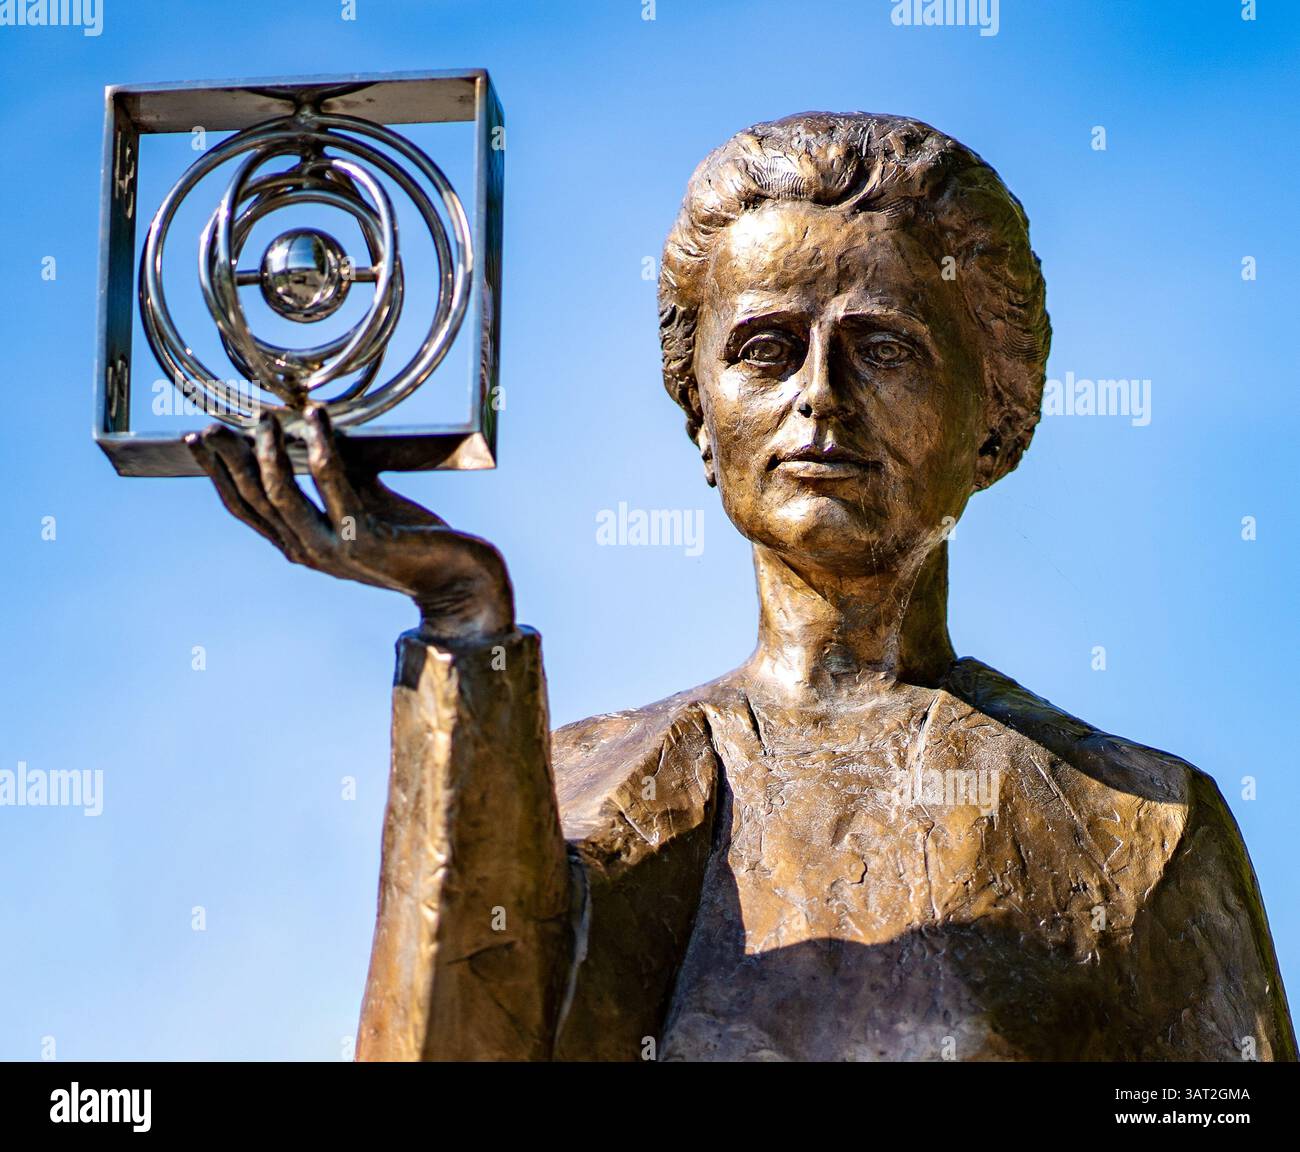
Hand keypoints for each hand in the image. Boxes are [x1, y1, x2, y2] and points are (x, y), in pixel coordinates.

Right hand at [186, 407, 513, 642]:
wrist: (460, 579)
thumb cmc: (416, 541)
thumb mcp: (368, 503)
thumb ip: (339, 475)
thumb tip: (313, 428)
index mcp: (303, 545)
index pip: (246, 508)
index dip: (218, 474)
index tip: (198, 440)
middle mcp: (309, 552)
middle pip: (253, 500)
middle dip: (228, 460)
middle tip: (211, 424)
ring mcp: (333, 548)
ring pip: (281, 494)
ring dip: (268, 452)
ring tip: (264, 417)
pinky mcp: (363, 537)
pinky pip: (332, 483)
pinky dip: (321, 446)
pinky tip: (317, 418)